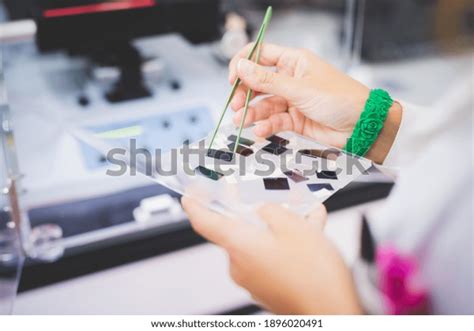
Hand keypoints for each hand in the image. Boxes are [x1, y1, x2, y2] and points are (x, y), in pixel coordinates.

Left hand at [182, 197, 362, 314]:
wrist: (334, 312)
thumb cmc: (314, 275)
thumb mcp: (294, 226)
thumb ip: (272, 211)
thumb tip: (264, 210)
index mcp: (239, 246)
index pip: (205, 222)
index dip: (195, 206)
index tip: (190, 197)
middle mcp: (240, 265)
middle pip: (241, 230)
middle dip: (260, 214)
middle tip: (275, 199)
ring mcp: (254, 280)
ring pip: (262, 243)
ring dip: (281, 228)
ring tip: (307, 217)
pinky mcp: (268, 288)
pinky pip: (272, 258)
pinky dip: (286, 245)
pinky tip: (310, 234)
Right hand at [229, 43, 401, 162]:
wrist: (362, 126)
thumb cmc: (338, 99)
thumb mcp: (300, 89)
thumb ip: (268, 81)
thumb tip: (241, 66)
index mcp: (294, 62)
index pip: (261, 54)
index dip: (244, 64)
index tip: (232, 78)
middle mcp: (291, 79)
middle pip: (258, 82)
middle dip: (245, 94)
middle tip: (235, 106)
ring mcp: (292, 100)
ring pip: (264, 104)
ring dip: (251, 113)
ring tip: (242, 121)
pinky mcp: (294, 120)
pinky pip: (274, 120)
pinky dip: (266, 126)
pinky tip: (261, 131)